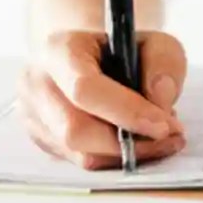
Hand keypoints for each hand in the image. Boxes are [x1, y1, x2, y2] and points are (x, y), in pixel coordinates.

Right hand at [18, 30, 187, 169]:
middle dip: (128, 142)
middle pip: (76, 131)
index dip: (126, 112)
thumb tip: (160, 99)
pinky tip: (137, 141)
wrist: (91, 57)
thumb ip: (163, 63)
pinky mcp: (43, 140)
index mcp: (59, 49)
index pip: (85, 89)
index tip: (164, 125)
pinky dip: (116, 158)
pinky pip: (82, 162)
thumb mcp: (154, 41)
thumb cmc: (122, 49)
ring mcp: (34, 116)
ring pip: (80, 153)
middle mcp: (37, 83)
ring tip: (157, 137)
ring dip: (126, 153)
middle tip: (169, 136)